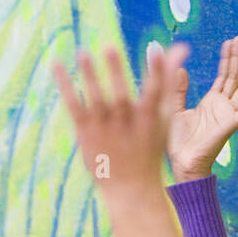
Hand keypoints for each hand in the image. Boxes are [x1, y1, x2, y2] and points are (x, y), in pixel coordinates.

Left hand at [53, 43, 191, 204]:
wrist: (130, 189)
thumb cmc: (150, 148)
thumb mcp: (164, 118)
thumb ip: (169, 82)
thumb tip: (179, 47)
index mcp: (148, 121)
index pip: (154, 93)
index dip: (157, 72)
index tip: (156, 50)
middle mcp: (126, 126)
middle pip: (121, 97)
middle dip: (116, 74)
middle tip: (110, 48)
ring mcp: (104, 130)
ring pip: (96, 100)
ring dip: (90, 76)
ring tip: (83, 52)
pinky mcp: (86, 133)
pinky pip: (74, 106)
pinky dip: (66, 86)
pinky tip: (57, 64)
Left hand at [165, 36, 237, 182]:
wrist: (183, 162)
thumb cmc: (179, 141)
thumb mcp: (175, 108)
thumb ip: (179, 89)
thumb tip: (180, 68)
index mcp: (211, 101)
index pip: (223, 75)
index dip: (227, 58)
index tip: (230, 42)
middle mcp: (222, 106)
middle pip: (234, 76)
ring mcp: (228, 114)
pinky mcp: (231, 125)